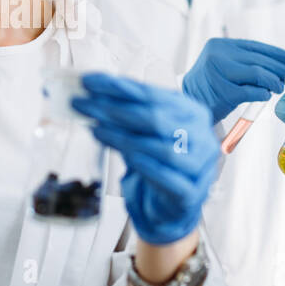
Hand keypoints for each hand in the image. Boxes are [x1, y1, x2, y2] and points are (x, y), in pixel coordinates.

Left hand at [73, 73, 218, 244]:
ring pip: (161, 148)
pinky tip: (126, 156)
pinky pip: (169, 179)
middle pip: (155, 118)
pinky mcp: (191, 193)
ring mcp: (199, 165)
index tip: (88, 82)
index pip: (152, 94)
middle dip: (114, 109)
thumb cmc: (160, 160)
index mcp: (191, 112)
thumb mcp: (147, 130)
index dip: (118, 87)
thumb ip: (128, 111)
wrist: (176, 202)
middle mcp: (201, 136)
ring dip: (123, 137)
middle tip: (84, 105)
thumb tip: (93, 91)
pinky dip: (147, 166)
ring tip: (95, 129)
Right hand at [182, 37, 284, 121]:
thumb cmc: (211, 85)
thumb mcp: (223, 64)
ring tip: (279, 87)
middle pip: (259, 59)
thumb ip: (245, 60)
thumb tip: (280, 61)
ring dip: (273, 81)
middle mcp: (217, 55)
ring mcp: (218, 74)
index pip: (256, 46)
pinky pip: (251, 91)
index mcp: (220, 45)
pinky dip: (262, 94)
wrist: (188, 103)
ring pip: (258, 73)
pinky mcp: (223, 93)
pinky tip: (266, 96)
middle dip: (279, 68)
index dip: (277, 53)